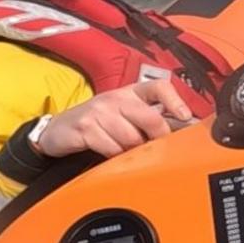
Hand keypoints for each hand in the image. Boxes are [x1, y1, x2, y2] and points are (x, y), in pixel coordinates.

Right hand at [36, 80, 192, 157]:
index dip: (175, 100)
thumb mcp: (125, 114)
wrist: (58, 130)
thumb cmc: (99, 123)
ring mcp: (99, 111)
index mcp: (131, 92)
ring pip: (132, 138)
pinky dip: (116, 156)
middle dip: (158, 137)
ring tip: (127, 152)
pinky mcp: (85, 128)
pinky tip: (111, 155)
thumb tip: (185, 128)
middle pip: (150, 118)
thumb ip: (151, 119)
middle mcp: (116, 97)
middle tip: (155, 148)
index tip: (185, 117)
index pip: (159, 86)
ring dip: (134, 151)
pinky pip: (112, 148)